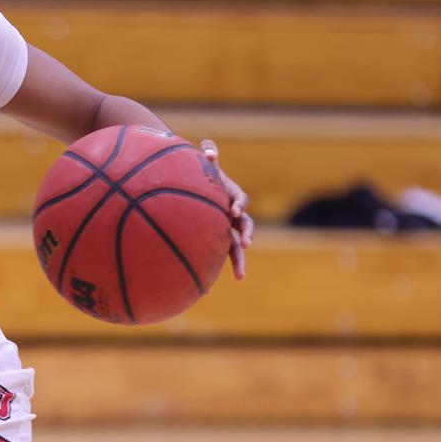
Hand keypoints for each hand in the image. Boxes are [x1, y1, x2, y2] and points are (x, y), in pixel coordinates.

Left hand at [201, 140, 252, 279]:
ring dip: (239, 261)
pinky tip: (206, 291)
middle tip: (246, 243)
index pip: (240, 201)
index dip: (239, 206)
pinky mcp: (216, 243)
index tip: (234, 211)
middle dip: (247, 235)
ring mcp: (226, 231)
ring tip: (240, 276)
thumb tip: (209, 150)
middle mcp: (232, 216)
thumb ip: (208, 153)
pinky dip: (211, 272)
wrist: (193, 190)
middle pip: (245, 227)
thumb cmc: (200, 177)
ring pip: (236, 248)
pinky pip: (217, 258)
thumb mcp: (203, 164)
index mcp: (231, 198)